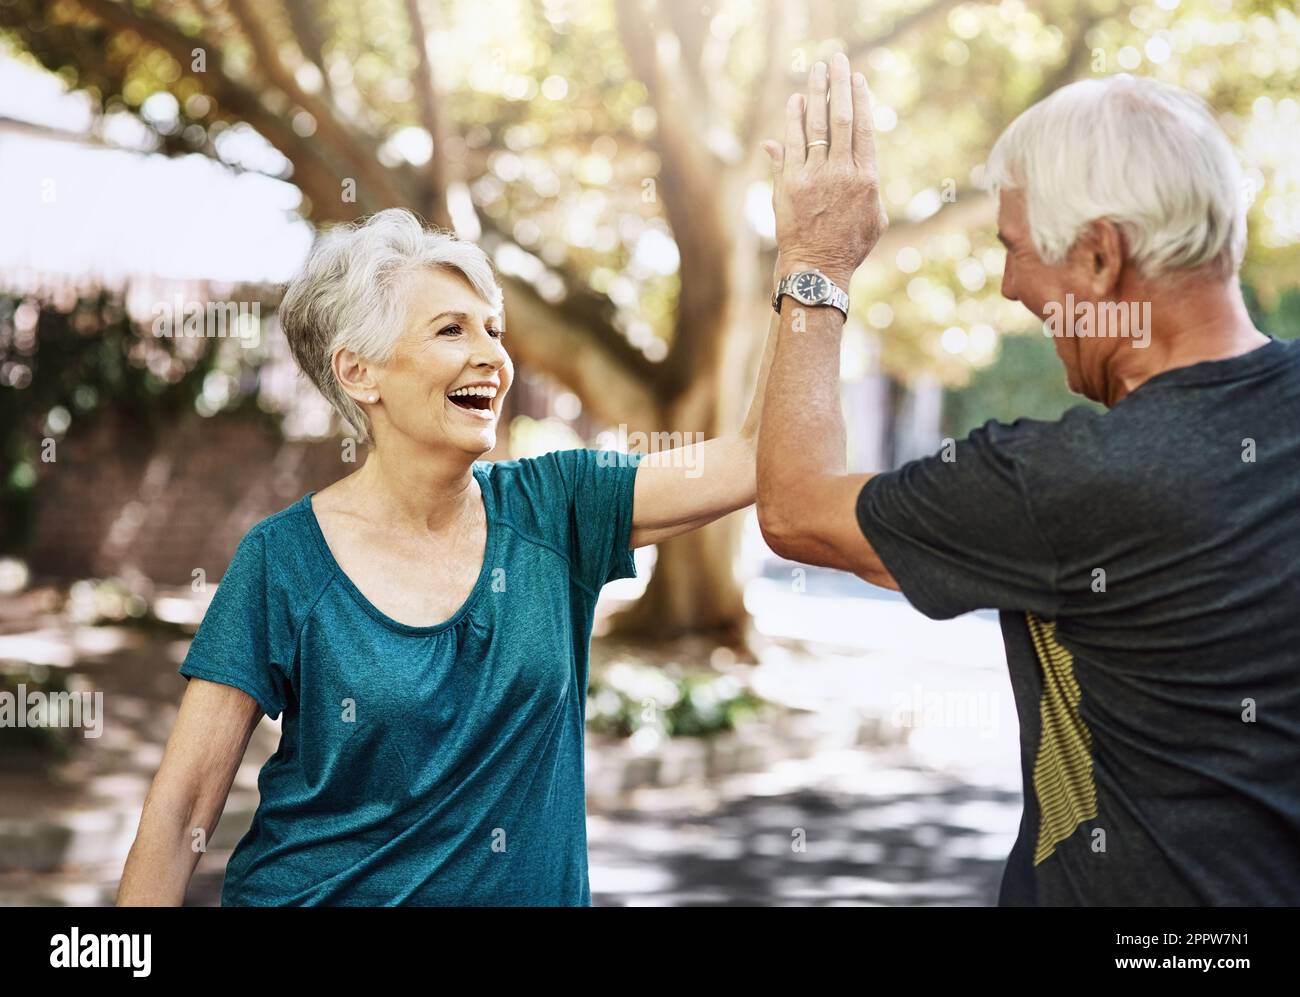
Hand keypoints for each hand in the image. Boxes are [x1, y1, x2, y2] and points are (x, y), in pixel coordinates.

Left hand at [762, 52, 888, 290]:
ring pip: (817, 125)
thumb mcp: (871, 218)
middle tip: (836, 60)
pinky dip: (794, 120)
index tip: (857, 78)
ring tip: (816, 70)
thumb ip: (866, 186)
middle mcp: (843, 173)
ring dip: (816, 93)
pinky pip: (793, 144)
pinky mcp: (791, 184)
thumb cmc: (848, 247)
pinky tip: (796, 101)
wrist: (818, 269)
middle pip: (841, 118)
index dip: (860, 99)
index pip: (864, 128)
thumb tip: (861, 164)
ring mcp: (816, 177)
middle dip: (838, 85)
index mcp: (867, 178)